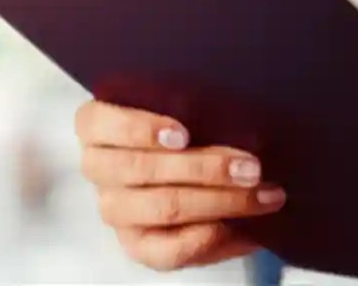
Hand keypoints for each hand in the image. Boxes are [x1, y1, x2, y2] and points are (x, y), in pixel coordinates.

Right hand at [75, 99, 285, 270]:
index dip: (139, 129)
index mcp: (97, 126)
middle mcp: (98, 167)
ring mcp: (114, 209)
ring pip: (163, 205)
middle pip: (141, 168)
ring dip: (219, 200)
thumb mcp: (187, 110)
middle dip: (204, 167)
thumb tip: (236, 116)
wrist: (200, 176)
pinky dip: (209, 236)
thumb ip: (194, 108)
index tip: (184, 134)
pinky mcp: (136, 245)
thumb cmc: (190, 131)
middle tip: (251, 166)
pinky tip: (240, 226)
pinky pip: (168, 249)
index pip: (98, 123)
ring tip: (260, 193)